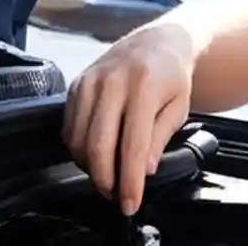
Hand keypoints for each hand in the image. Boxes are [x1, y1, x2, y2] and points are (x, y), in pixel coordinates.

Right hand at [62, 23, 194, 215]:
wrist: (154, 43)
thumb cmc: (170, 77)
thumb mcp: (179, 107)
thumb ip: (159, 138)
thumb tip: (143, 170)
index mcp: (144, 87)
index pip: (133, 145)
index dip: (129, 181)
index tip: (130, 204)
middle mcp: (112, 82)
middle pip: (98, 145)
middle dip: (105, 179)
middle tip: (115, 195)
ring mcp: (89, 82)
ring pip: (79, 140)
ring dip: (90, 167)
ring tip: (108, 175)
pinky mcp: (75, 85)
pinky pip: (69, 128)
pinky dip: (79, 149)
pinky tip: (95, 153)